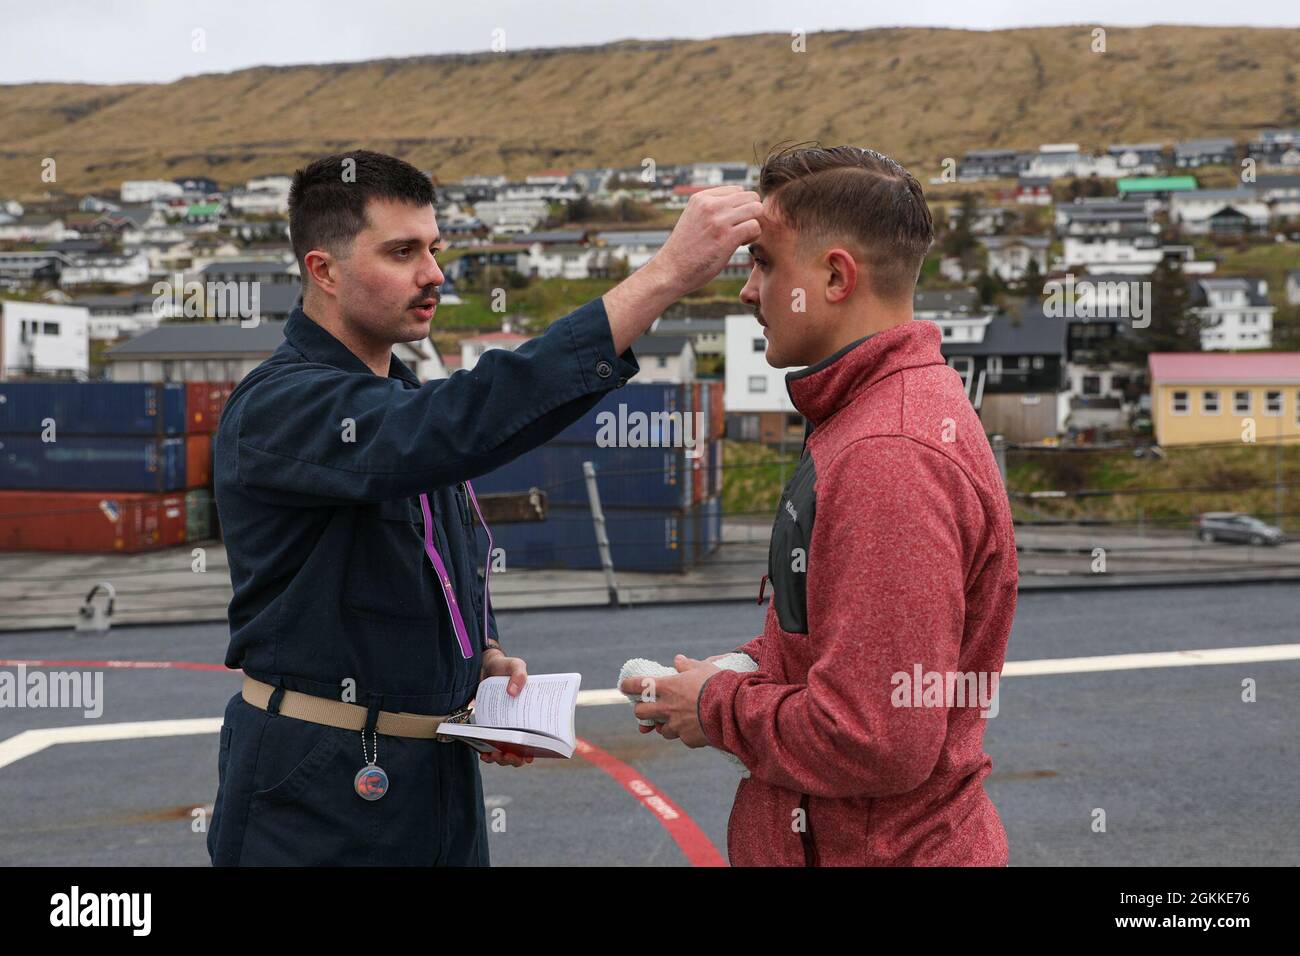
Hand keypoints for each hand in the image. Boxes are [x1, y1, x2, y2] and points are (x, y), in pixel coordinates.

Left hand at [477, 649, 533, 767]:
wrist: (484, 667)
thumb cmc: (504, 667)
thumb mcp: (514, 665)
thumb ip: (518, 674)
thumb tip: (512, 692)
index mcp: (531, 714)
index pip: (538, 737)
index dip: (536, 750)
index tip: (530, 755)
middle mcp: (518, 725)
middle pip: (521, 750)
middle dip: (516, 759)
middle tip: (510, 755)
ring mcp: (503, 729)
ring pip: (506, 752)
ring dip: (501, 759)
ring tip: (494, 755)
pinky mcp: (489, 729)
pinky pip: (490, 747)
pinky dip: (488, 754)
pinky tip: (483, 753)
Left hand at [618, 654, 718, 747]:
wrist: (733, 708)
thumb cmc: (718, 684)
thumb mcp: (703, 668)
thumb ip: (687, 665)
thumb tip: (678, 659)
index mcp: (668, 687)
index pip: (638, 685)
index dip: (628, 685)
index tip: (624, 687)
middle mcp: (667, 708)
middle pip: (641, 713)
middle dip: (642, 711)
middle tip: (648, 708)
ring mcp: (677, 726)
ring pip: (661, 730)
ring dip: (666, 725)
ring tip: (676, 720)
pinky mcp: (688, 739)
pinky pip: (682, 738)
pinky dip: (686, 734)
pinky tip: (696, 728)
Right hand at [647, 186, 762, 295]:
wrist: (669, 271)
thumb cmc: (684, 250)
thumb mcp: (694, 219)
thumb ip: (712, 209)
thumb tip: (740, 205)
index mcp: (701, 198)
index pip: (738, 190)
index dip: (741, 207)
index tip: (731, 224)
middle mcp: (710, 205)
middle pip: (751, 197)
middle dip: (751, 214)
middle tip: (741, 230)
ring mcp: (718, 220)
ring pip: (756, 210)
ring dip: (754, 224)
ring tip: (741, 238)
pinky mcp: (726, 237)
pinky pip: (755, 227)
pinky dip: (753, 237)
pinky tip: (739, 245)